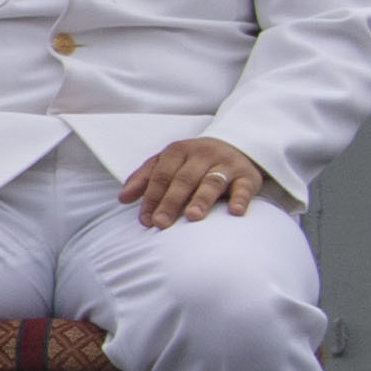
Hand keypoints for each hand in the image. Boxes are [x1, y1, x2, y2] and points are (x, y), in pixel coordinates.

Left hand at [122, 137, 268, 228]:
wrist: (235, 147)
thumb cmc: (193, 162)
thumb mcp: (167, 163)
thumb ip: (144, 179)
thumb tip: (122, 198)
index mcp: (178, 151)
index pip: (161, 175)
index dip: (152, 197)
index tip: (145, 220)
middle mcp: (202, 154)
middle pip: (184, 179)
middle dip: (171, 202)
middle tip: (161, 223)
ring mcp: (226, 164)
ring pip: (212, 181)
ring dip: (201, 199)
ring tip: (192, 217)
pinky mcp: (247, 175)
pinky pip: (244, 187)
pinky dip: (240, 199)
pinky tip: (234, 212)